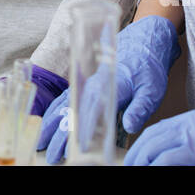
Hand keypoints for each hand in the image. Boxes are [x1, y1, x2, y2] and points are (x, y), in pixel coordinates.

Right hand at [37, 15, 180, 163]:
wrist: (144, 40)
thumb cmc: (149, 66)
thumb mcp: (152, 88)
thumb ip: (140, 107)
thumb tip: (130, 125)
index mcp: (110, 85)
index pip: (94, 110)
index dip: (87, 129)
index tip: (81, 147)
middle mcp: (94, 84)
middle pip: (73, 111)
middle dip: (61, 134)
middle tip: (54, 154)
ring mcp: (87, 84)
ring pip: (64, 105)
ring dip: (52, 124)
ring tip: (42, 142)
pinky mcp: (85, 84)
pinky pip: (65, 99)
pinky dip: (53, 112)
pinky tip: (47, 123)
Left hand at [123, 72, 194, 164]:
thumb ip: (191, 136)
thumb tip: (170, 151)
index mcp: (190, 121)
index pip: (153, 133)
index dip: (138, 148)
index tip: (130, 160)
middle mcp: (191, 130)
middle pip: (151, 144)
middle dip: (135, 159)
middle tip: (127, 170)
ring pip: (160, 156)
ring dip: (146, 165)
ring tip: (137, 173)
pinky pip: (178, 165)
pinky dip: (164, 169)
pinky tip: (157, 173)